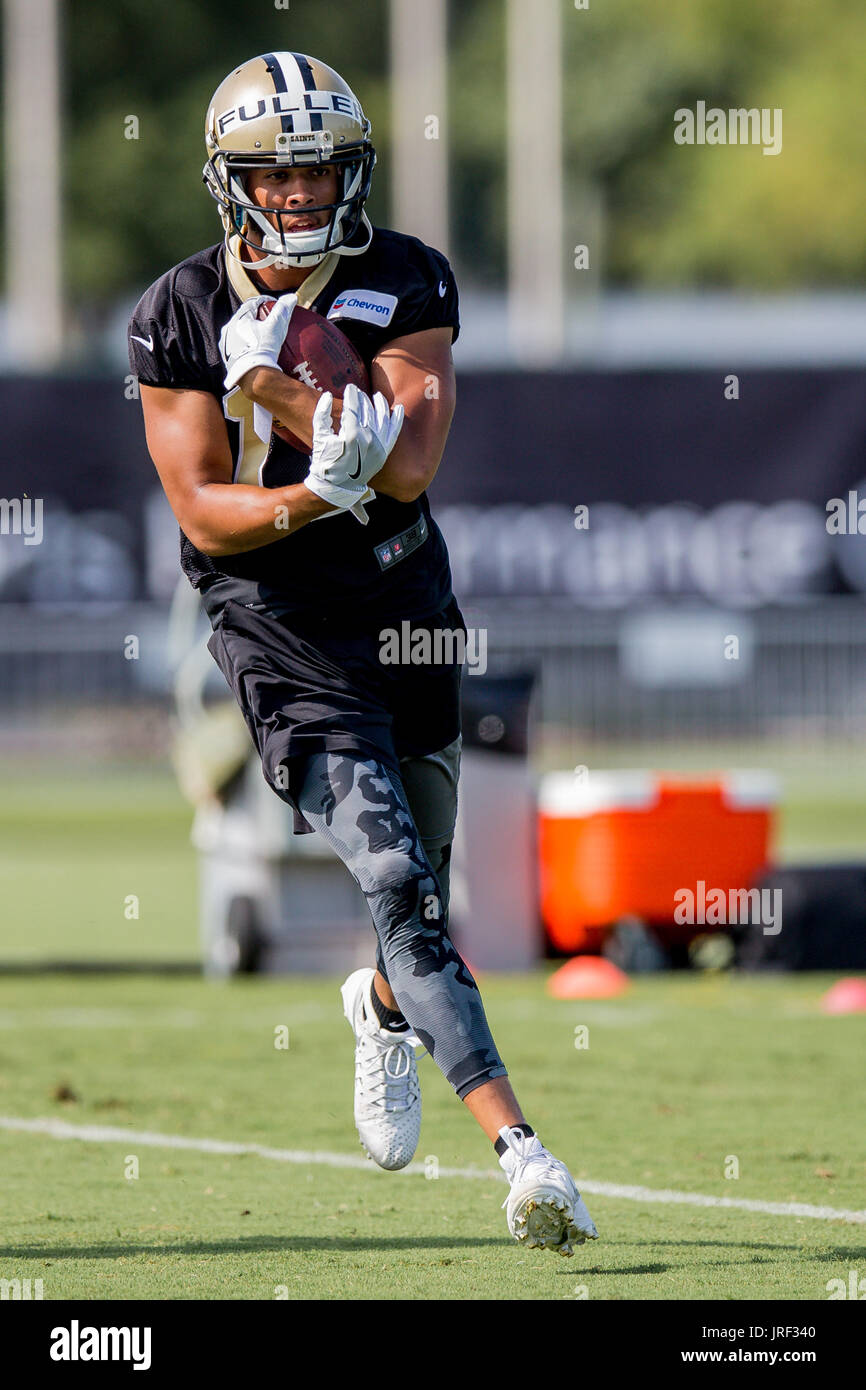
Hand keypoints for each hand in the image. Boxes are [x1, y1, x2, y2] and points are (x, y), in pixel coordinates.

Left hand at [219, 293, 296, 392]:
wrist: (252, 376)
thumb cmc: (264, 347)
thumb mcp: (276, 326)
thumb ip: (283, 310)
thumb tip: (292, 297)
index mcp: (238, 318)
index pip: (253, 304)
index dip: (266, 303)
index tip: (275, 308)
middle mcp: (228, 329)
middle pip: (245, 320)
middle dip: (257, 320)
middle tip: (270, 326)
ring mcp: (226, 345)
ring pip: (240, 334)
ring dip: (250, 334)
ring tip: (263, 341)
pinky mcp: (227, 359)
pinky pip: (238, 349)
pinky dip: (246, 348)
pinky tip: (256, 353)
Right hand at [305, 383, 403, 497]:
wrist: (337, 486)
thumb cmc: (325, 461)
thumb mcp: (319, 436)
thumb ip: (321, 414)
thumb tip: (328, 395)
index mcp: (351, 435)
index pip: (354, 407)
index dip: (351, 394)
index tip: (350, 387)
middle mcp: (368, 440)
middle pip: (367, 411)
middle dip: (362, 398)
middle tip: (357, 392)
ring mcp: (378, 447)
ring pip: (382, 418)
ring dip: (380, 404)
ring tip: (377, 396)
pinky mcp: (384, 452)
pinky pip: (394, 432)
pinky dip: (397, 419)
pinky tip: (399, 408)